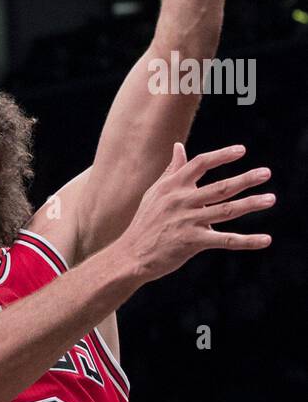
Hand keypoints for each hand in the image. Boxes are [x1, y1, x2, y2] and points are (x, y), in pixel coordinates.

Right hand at [119, 143, 273, 281]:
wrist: (131, 255)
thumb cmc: (145, 222)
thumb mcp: (155, 193)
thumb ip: (171, 170)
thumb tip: (178, 146)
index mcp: (172, 186)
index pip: (200, 164)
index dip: (221, 156)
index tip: (241, 150)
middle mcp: (182, 201)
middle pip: (219, 187)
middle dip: (244, 179)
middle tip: (266, 173)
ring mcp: (188, 221)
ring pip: (225, 211)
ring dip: (250, 204)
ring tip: (270, 199)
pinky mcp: (192, 242)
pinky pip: (225, 240)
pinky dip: (247, 241)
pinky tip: (265, 239)